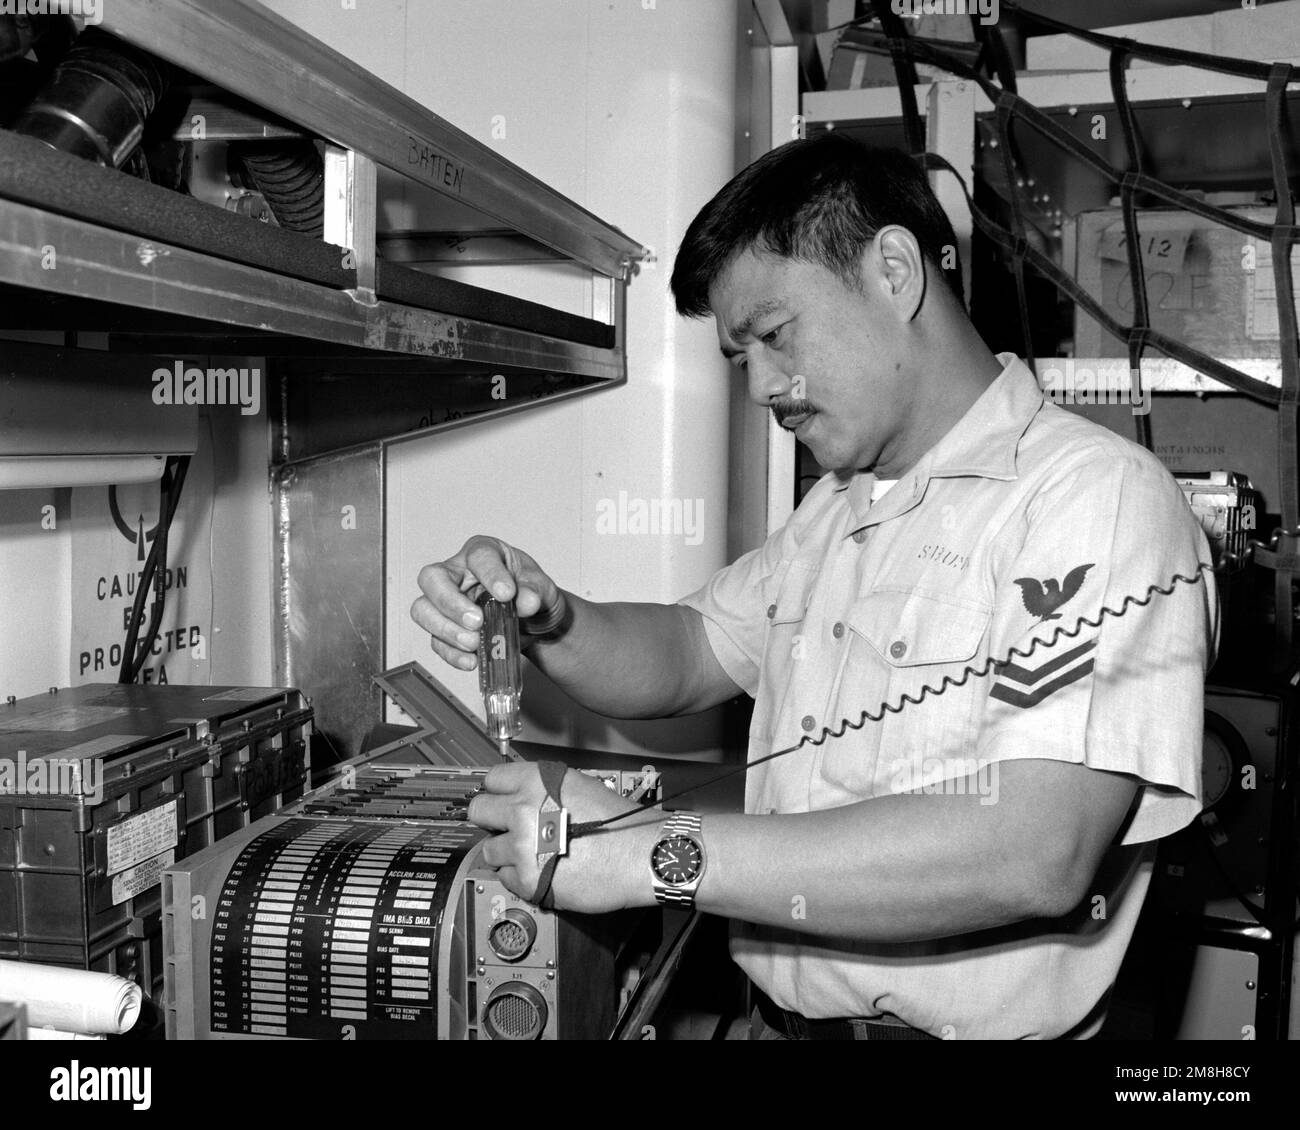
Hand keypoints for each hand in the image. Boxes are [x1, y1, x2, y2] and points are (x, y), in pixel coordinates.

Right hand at [411, 535, 566, 670]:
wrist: (533, 620)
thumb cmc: (530, 591)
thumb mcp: (542, 587)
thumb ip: (536, 591)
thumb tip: (527, 602)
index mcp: (483, 553)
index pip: (478, 556)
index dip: (490, 574)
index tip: (507, 594)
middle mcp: (457, 573)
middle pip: (432, 578)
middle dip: (450, 602)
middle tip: (477, 621)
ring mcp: (445, 602)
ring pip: (423, 610)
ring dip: (446, 630)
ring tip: (474, 643)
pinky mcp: (445, 629)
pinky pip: (436, 641)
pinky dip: (451, 653)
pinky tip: (471, 660)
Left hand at [466, 762, 654, 913]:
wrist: (640, 856)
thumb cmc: (618, 822)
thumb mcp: (578, 785)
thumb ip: (542, 789)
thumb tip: (519, 796)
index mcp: (536, 782)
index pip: (491, 779)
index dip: (497, 791)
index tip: (501, 801)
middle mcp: (523, 809)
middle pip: (478, 811)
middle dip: (492, 820)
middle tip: (507, 829)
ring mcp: (521, 846)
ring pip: (489, 849)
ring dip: (505, 853)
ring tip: (531, 855)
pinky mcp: (526, 879)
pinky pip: (504, 876)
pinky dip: (517, 876)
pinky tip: (540, 872)